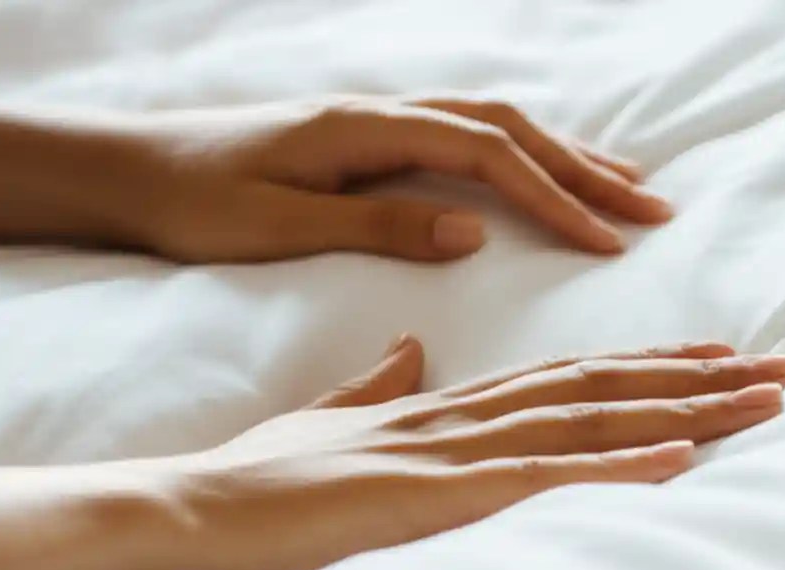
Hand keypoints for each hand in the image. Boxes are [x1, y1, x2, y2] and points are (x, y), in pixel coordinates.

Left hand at [137, 97, 671, 261]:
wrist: (132, 168)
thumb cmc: (197, 201)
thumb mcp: (280, 225)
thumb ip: (379, 226)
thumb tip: (473, 232)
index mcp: (368, 130)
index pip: (488, 156)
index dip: (553, 197)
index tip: (607, 240)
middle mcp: (386, 113)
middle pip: (511, 129)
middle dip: (586, 170)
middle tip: (653, 211)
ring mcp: (383, 120)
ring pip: (498, 126)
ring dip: (566, 158)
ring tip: (628, 189)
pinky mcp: (375, 139)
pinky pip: (469, 138)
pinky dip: (523, 156)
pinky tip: (548, 175)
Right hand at [169, 337, 784, 569]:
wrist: (199, 511)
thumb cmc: (268, 481)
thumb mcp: (338, 422)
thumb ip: (382, 382)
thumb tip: (416, 347)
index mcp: (454, 403)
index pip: (574, 372)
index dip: (651, 363)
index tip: (719, 356)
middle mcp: (471, 414)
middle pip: (607, 385)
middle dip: (700, 380)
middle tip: (783, 371)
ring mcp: (458, 450)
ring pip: (593, 417)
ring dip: (685, 410)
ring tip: (763, 401)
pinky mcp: (438, 494)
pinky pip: (542, 475)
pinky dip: (614, 464)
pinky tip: (676, 458)